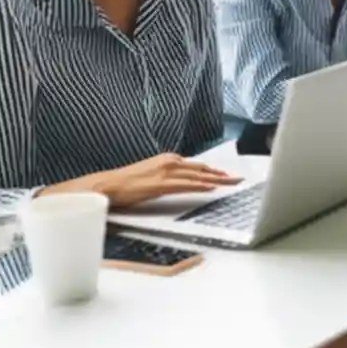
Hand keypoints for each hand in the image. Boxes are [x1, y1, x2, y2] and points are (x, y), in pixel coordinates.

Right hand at [44, 153, 241, 208]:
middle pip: (202, 168)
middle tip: (238, 178)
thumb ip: (169, 178)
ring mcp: (165, 172)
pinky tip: (213, 188)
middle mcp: (170, 162)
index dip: (214, 170)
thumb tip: (184, 183)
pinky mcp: (161, 183)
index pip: (196, 166)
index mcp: (168, 160)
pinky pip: (186, 185)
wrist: (108, 185)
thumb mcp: (152, 177)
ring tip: (233, 183)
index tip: (227, 174)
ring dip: (218, 179)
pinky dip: (201, 186)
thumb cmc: (127, 184)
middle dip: (222, 174)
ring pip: (198, 175)